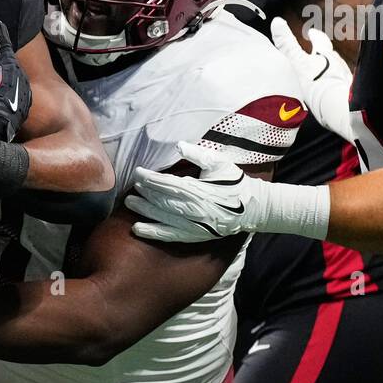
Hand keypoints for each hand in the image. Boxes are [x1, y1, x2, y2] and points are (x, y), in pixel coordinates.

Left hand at [126, 141, 269, 242]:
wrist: (253, 208)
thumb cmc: (234, 182)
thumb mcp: (219, 163)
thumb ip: (198, 154)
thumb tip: (179, 145)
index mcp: (200, 190)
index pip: (169, 184)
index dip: (151, 179)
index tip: (138, 172)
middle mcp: (195, 209)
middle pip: (163, 201)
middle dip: (145, 193)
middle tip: (132, 186)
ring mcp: (194, 225)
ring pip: (163, 218)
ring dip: (144, 210)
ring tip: (129, 203)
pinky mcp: (194, 236)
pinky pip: (170, 236)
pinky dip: (153, 232)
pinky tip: (137, 228)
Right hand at [270, 17, 351, 139]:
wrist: (339, 108)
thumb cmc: (318, 85)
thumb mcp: (298, 63)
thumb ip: (287, 44)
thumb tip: (277, 22)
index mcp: (324, 55)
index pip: (320, 40)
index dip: (314, 36)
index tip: (311, 33)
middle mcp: (337, 64)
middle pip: (330, 55)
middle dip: (323, 53)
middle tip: (317, 54)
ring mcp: (344, 78)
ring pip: (336, 70)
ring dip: (329, 70)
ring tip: (321, 77)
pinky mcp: (348, 93)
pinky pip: (340, 86)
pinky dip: (335, 86)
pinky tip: (330, 94)